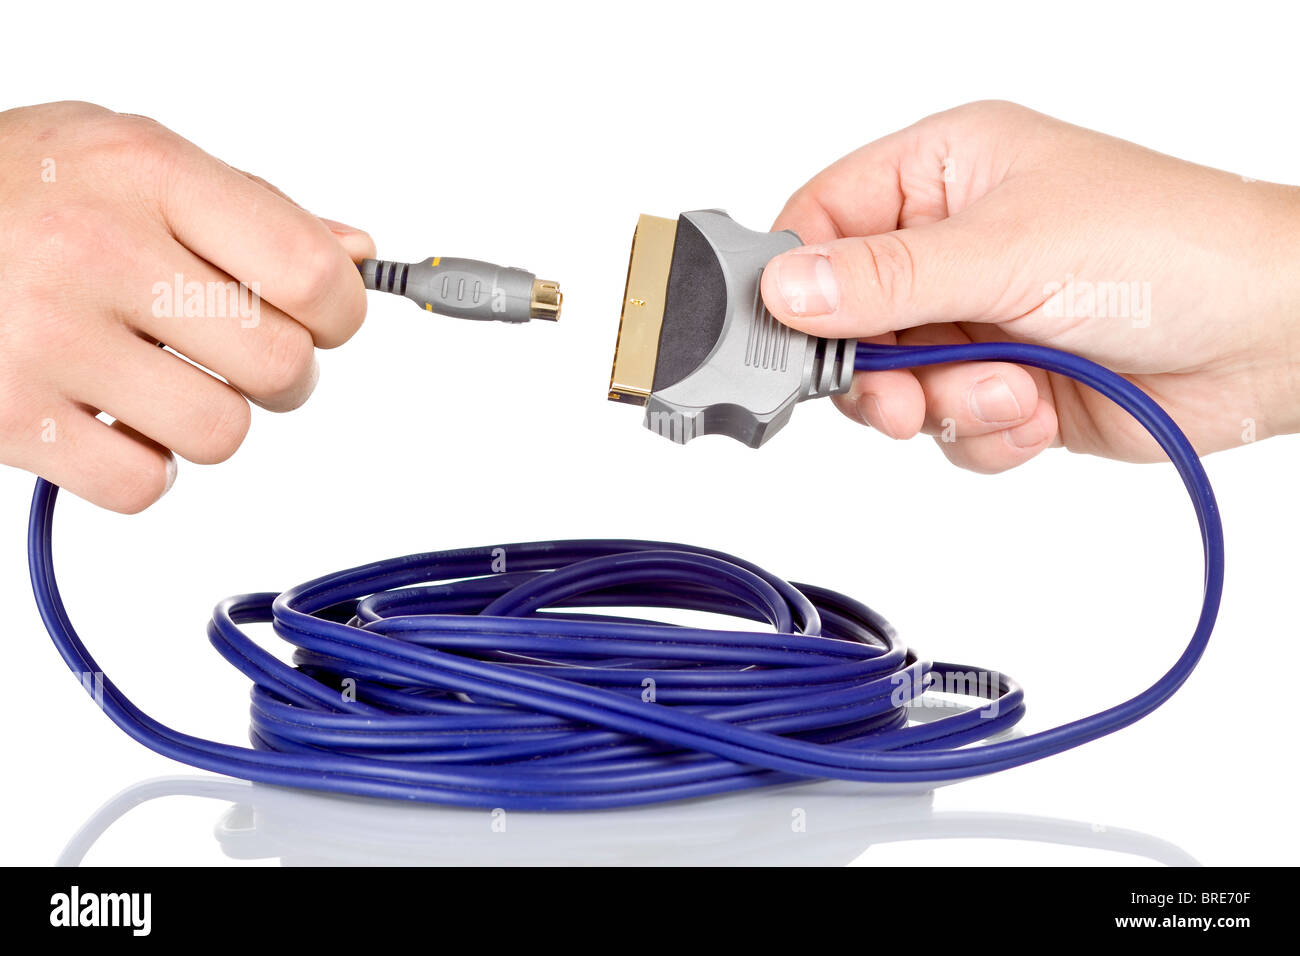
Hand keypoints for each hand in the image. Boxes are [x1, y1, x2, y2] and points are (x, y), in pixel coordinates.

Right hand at [0, 101, 373, 510]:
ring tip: (157, 377)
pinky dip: (140, 465)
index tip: (321, 317)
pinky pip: (143, 484)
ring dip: (208, 419)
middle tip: (235, 353)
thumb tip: (353, 254)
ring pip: (221, 434)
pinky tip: (107, 415)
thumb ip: (248, 205)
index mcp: (147, 172)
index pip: (309, 271)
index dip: (338, 312)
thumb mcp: (129, 154)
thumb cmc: (19, 189)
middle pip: (279, 365)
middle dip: (279, 374)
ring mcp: (48, 339)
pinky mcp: (11, 418)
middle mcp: (98, 251)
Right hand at [760, 100, 1299, 471]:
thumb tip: (786, 289)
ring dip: (945, 403)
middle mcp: (951, 245)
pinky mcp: (1003, 384)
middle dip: (877, 369)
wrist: (1271, 336)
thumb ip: (886, 279)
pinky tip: (1038, 410)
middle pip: (846, 320)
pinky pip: (946, 427)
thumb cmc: (1169, 248)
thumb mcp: (1008, 250)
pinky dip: (985, 431)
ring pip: (894, 385)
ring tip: (1011, 389)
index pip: (823, 219)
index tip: (790, 336)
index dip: (797, 282)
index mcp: (943, 173)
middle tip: (901, 395)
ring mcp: (976, 319)